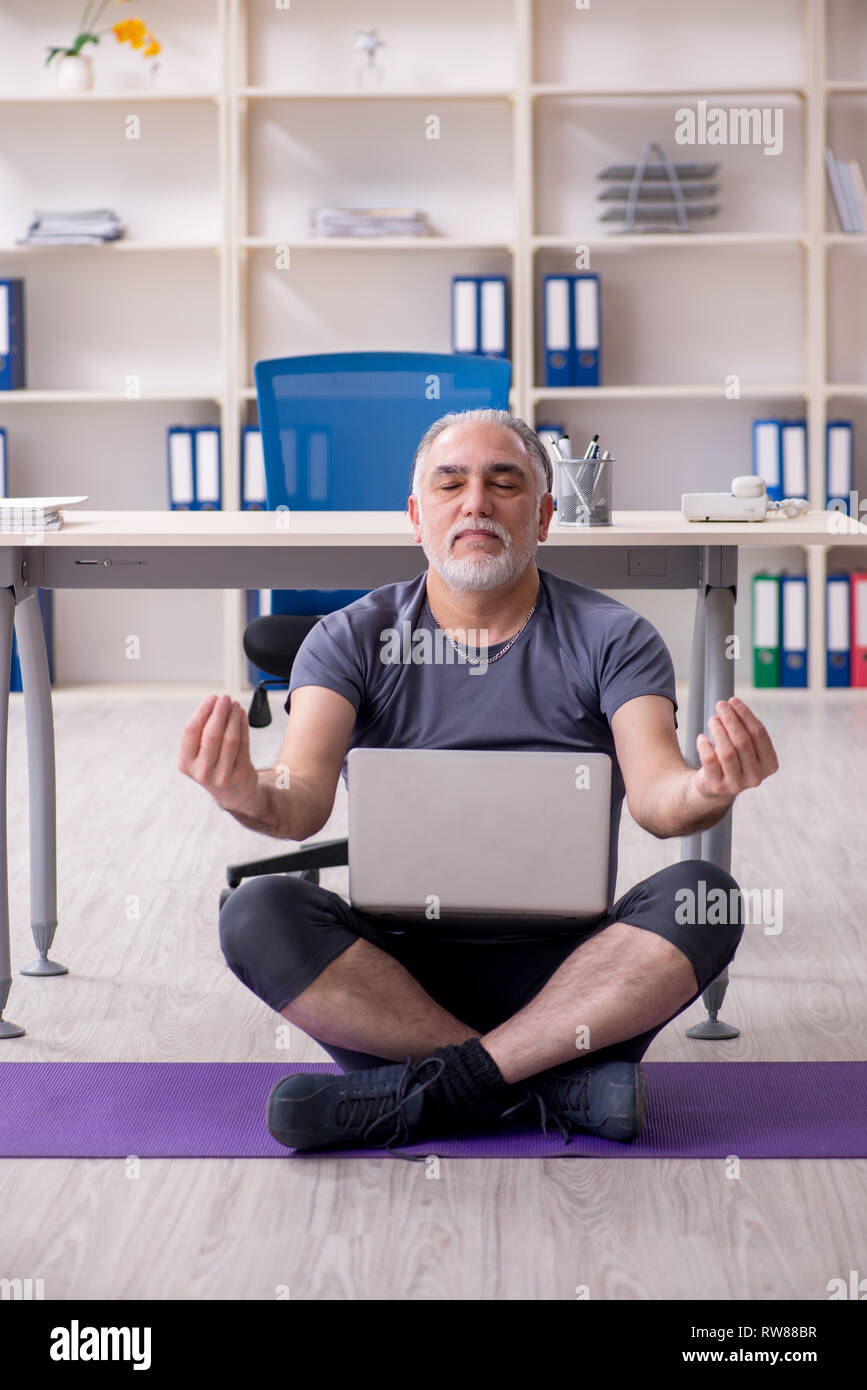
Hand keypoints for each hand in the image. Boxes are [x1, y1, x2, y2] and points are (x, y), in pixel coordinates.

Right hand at [178, 694, 259, 814]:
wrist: (233, 794)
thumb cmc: (212, 766)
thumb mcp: (198, 754)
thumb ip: (202, 732)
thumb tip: (214, 703)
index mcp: (185, 763)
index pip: (191, 732)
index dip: (202, 712)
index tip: (211, 698)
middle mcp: (201, 771)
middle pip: (212, 735)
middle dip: (219, 712)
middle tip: (225, 698)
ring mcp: (221, 775)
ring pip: (230, 739)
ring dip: (233, 717)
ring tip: (235, 704)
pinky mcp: (240, 774)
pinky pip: (243, 744)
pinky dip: (243, 726)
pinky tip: (242, 715)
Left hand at [695, 697, 778, 802]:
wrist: (715, 786)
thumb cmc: (734, 759)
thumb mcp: (745, 746)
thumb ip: (744, 728)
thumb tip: (732, 705)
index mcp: (769, 763)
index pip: (759, 733)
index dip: (745, 714)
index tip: (733, 701)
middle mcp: (756, 776)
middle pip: (743, 741)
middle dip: (730, 719)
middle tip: (720, 705)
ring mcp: (737, 784)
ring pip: (727, 752)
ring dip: (718, 731)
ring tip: (712, 719)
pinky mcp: (717, 786)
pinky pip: (710, 762)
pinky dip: (705, 746)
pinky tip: (702, 737)